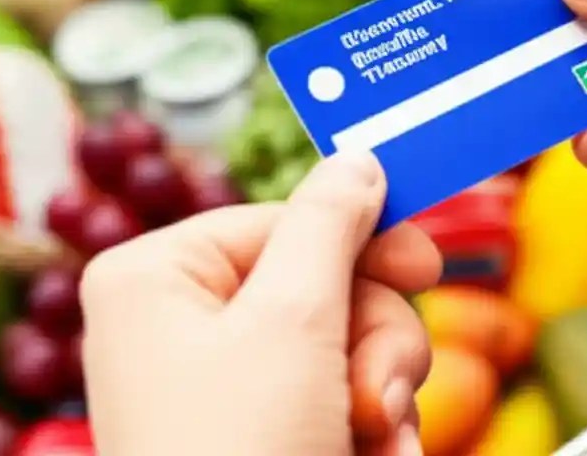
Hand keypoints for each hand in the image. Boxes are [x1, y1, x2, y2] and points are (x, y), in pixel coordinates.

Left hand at [80, 151, 440, 455]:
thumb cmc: (236, 455)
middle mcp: (183, 324)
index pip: (285, 220)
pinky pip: (340, 402)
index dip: (362, 239)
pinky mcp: (261, 435)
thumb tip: (357, 160)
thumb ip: (330, 226)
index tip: (427, 264)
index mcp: (158, 276)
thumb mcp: (290, 321)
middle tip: (377, 395)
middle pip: (324, 285)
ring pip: (345, 347)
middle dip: (371, 343)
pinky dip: (368, 436)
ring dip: (379, 398)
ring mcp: (223, 386)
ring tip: (365, 443)